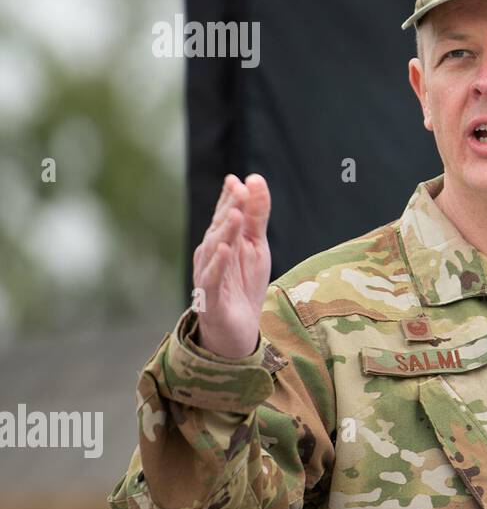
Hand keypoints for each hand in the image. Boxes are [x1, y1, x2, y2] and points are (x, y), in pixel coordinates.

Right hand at [192, 174, 271, 358]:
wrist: (237, 330)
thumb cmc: (243, 284)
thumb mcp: (256, 246)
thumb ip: (257, 215)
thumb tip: (254, 179)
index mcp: (221, 241)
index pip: (224, 215)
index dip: (230, 198)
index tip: (237, 180)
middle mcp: (210, 255)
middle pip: (218, 229)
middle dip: (229, 209)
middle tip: (239, 190)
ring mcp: (208, 276)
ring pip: (213, 251)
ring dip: (224, 232)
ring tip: (236, 215)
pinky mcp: (210, 298)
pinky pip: (211, 278)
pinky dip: (217, 264)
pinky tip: (224, 250)